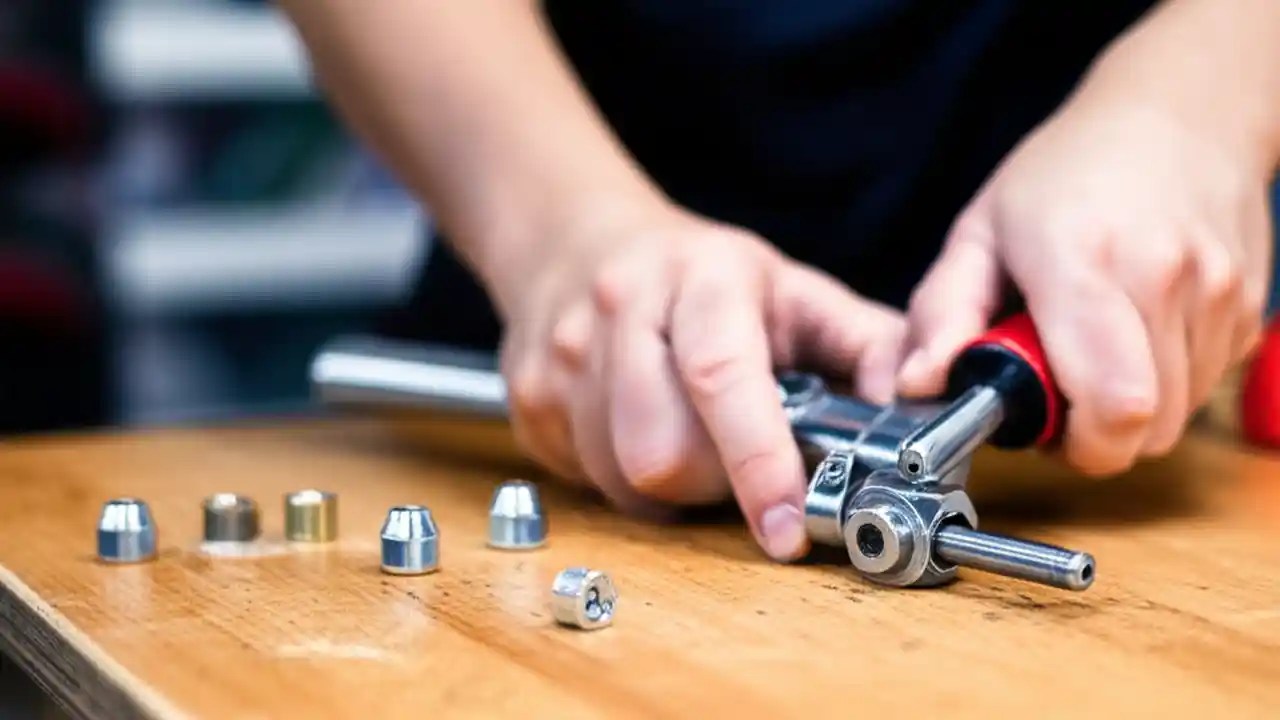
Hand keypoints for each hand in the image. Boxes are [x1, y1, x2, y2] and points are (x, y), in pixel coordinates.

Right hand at [496, 202, 906, 559]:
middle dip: (716, 481)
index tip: (788, 525)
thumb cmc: (697, 275)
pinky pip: (587, 480)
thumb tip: (919, 400)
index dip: (758, 461)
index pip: (721, 377)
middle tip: (738, 457)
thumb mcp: (791, 288)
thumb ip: (868, 344)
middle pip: (663, 451)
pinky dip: (626, 479)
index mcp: (702, 278)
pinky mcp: (529, 397)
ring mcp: (564, 354)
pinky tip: (640, 431)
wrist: (572, 241)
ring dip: (672, 486)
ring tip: (689, 436)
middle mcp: (622, 308)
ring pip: (622, 477)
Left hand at [897, 97, 1272, 475]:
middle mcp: (1164, 276)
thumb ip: (943, 314)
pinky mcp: (1251, 305)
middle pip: (1146, 430)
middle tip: (1058, 387)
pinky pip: (1206, 386)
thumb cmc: (1066, 174)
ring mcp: (1219, 290)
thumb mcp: (979, 231)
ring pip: (1178, 415)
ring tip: (1094, 346)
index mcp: (1083, 260)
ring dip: (1131, 407)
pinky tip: (1136, 329)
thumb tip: (919, 385)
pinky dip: (1167, 380)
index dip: (1075, 444)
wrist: (1180, 112)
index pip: (1113, 408)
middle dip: (1095, 434)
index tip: (1040, 421)